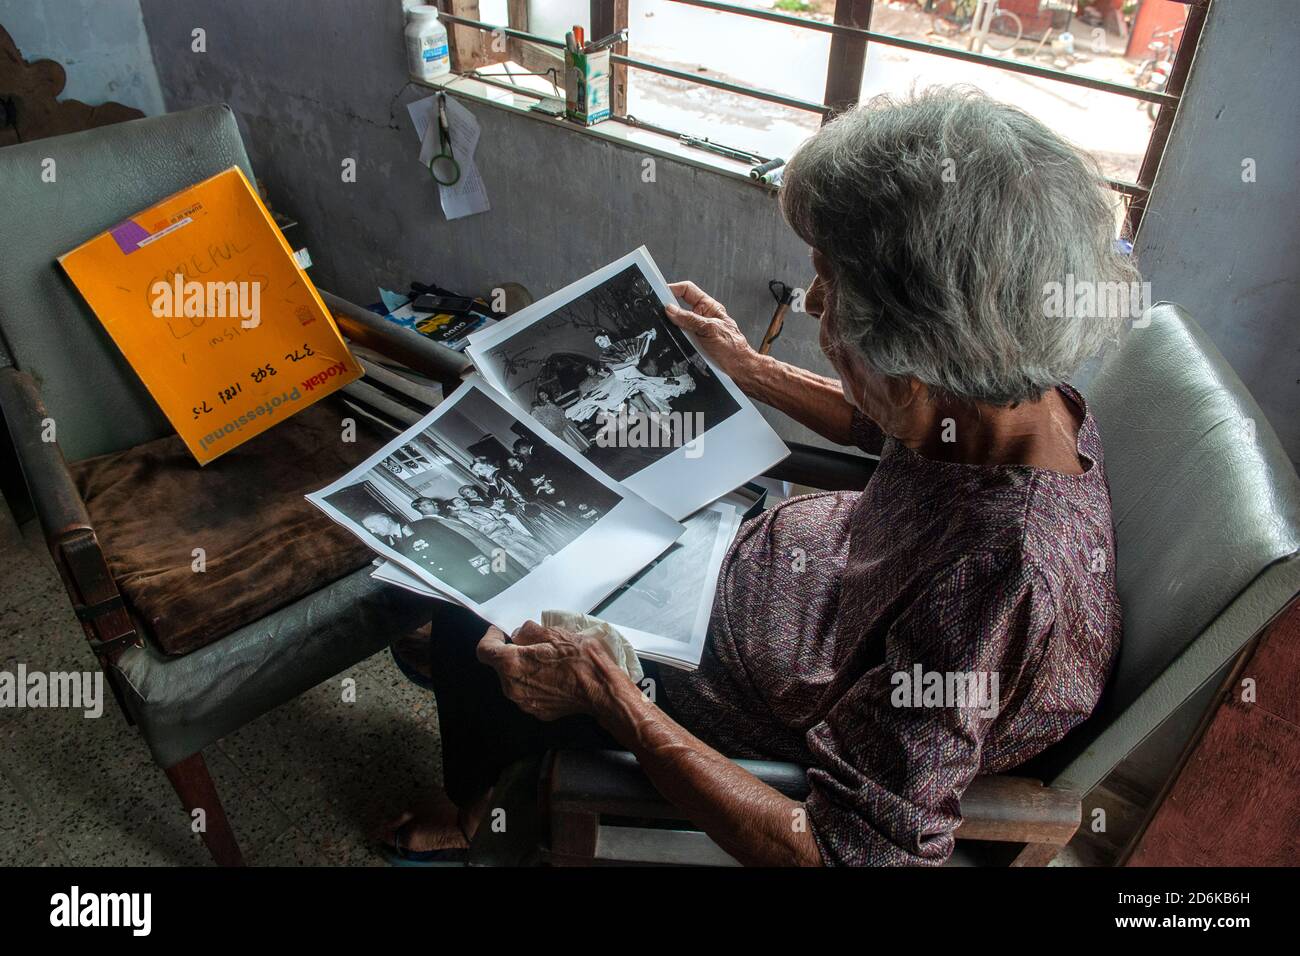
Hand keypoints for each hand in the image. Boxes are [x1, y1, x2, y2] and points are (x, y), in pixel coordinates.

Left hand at [476, 621, 625, 720]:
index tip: (501, 632)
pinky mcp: (536, 711)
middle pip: (501, 665)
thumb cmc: (581, 661)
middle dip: (513, 652)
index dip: (491, 637)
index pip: (484, 650)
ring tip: (548, 660)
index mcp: (512, 664)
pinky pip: (527, 692)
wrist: (602, 691)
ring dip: (525, 668)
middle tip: (535, 644)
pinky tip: (553, 676)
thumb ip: (528, 631)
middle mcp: (512, 686)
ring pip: (514, 679)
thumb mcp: (555, 633)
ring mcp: (524, 702)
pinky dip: (535, 682)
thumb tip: (519, 634)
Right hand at [665, 281, 759, 382]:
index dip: (673, 289)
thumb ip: (690, 319)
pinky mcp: (693, 343)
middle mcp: (701, 317)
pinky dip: (675, 340)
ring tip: (672, 332)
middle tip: (661, 315)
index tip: (661, 293)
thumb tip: (670, 310)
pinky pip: (679, 339)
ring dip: (673, 329)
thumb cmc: (733, 348)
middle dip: (670, 311)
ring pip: (677, 325)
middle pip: (679, 308)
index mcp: (708, 307)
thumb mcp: (710, 329)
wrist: (737, 368)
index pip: (687, 290)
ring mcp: (696, 330)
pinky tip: (674, 343)